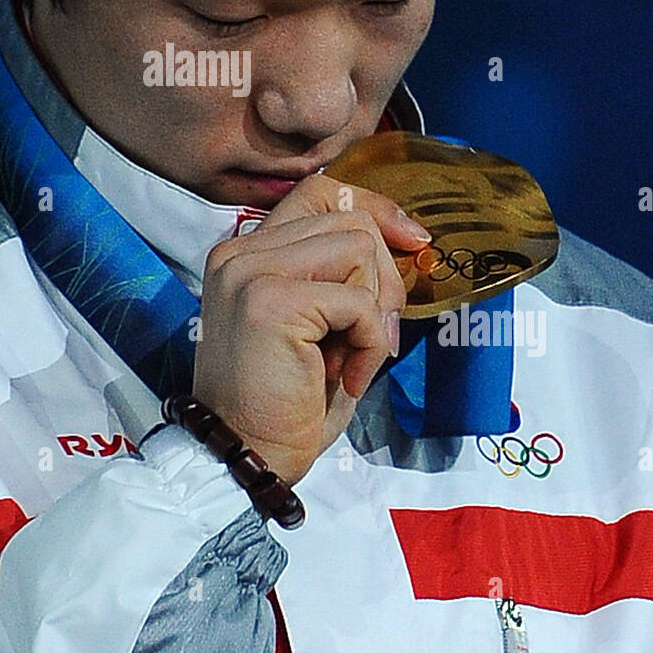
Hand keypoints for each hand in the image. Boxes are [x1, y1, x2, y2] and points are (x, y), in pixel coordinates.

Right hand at [193, 175, 430, 485]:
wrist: (245, 460)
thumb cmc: (285, 402)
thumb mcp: (319, 324)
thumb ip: (340, 275)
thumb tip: (406, 238)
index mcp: (246, 253)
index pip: (320, 192)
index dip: (374, 208)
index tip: (412, 241)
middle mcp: (240, 252)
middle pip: (350, 219)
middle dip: (382, 278)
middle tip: (371, 337)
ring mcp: (251, 272)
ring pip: (358, 248)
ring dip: (373, 310)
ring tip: (349, 357)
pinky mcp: (270, 300)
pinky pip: (359, 301)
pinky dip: (370, 343)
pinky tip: (345, 377)